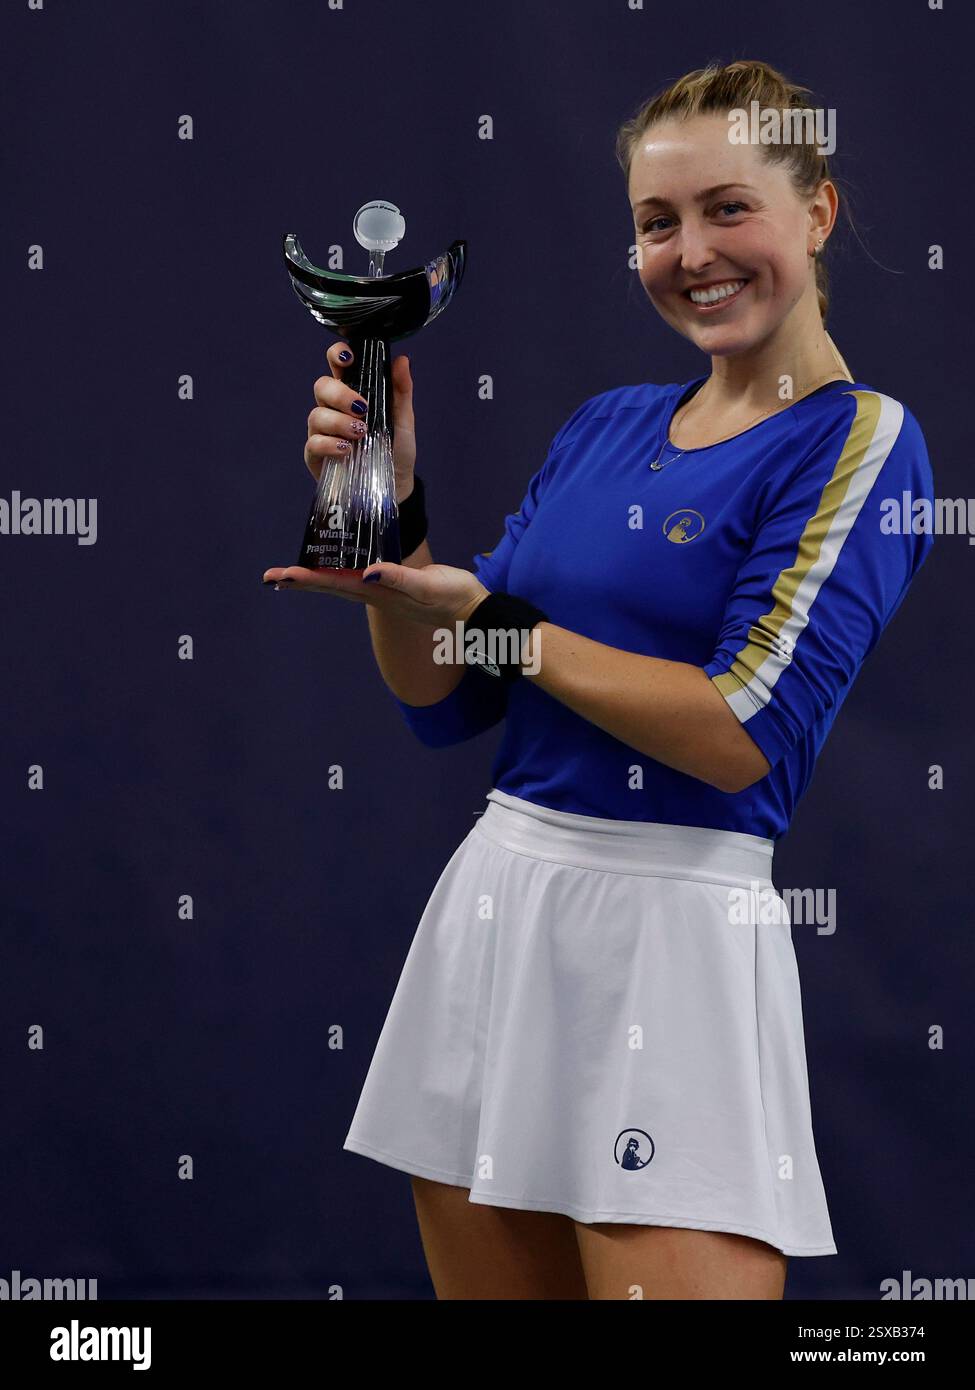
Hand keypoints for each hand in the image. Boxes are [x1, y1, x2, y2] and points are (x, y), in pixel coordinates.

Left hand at [262, 558, 490, 629]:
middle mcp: (375, 593)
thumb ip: (399, 579)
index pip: (334, 584)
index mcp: (378, 592)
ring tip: (288, 576)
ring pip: (339, 584)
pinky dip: (336, 573)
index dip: (306, 579)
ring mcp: (382, 591)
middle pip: (329, 586)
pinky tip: (330, 569)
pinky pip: (356, 578)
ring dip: (313, 579)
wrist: (474, 611)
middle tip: (270, 577)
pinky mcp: (391, 584)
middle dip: (300, 581)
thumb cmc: (454, 598)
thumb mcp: (427, 586)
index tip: (280, 577)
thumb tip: (369, 572)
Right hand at [302, 339, 415, 500]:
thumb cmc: (396, 450)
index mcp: (352, 392)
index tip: (348, 358)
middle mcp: (333, 408)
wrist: (394, 487)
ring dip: (338, 422)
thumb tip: (402, 360)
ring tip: (360, 433)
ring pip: (316, 414)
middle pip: (322, 386)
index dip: (337, 355)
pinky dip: (329, 444)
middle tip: (361, 408)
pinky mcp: (315, 455)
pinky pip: (313, 442)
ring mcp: (322, 431)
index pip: (337, 365)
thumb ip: (401, 391)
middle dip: (339, 394)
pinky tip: (345, 450)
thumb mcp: (403, 420)